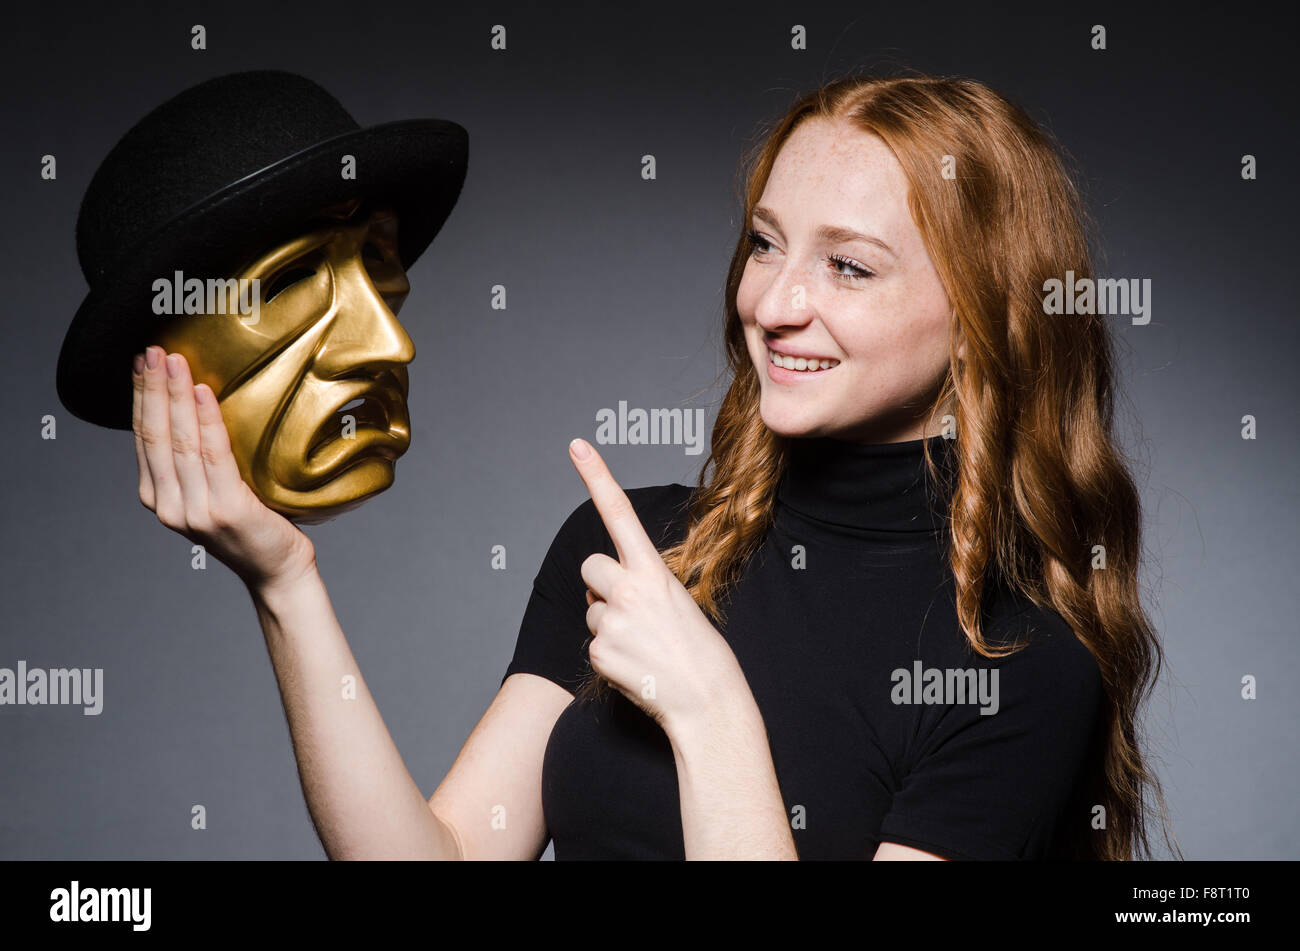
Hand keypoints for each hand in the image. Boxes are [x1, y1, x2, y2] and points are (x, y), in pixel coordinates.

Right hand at [132, 346, 316, 592]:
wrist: (278, 570)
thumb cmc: (253, 524)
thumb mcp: (214, 490)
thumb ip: (199, 461)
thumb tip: (200, 403)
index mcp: (160, 498)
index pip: (144, 437)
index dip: (140, 396)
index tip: (142, 361)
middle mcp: (170, 505)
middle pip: (155, 434)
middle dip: (151, 387)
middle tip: (153, 349)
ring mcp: (194, 510)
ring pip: (179, 441)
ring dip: (173, 395)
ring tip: (174, 360)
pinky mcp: (225, 509)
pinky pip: (213, 455)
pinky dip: (206, 420)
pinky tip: (202, 392)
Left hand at [568, 437, 747, 735]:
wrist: (707, 701)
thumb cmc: (699, 652)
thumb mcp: (677, 602)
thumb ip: (641, 585)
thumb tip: (601, 591)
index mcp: (654, 571)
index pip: (620, 514)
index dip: (597, 477)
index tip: (577, 445)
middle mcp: (629, 590)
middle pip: (590, 567)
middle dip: (601, 584)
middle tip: (630, 610)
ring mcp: (612, 622)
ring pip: (591, 610)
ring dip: (609, 624)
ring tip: (643, 645)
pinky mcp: (599, 653)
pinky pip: (592, 645)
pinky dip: (610, 656)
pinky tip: (637, 667)